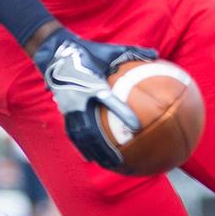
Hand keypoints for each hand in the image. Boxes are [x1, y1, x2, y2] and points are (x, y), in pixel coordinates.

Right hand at [32, 27, 155, 170]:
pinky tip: (91, 158)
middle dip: (105, 148)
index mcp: (92, 83)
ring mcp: (70, 107)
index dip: (123, 113)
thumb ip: (134, 52)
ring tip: (109, 165)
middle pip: (92, 130)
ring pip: (82, 136)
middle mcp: (80, 99)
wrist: (57, 52)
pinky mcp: (65, 111)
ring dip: (95, 152)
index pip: (109, 100)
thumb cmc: (88, 51)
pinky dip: (82, 147)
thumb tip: (157, 53)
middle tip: (121, 161)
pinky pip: (73, 133)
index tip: (137, 127)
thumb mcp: (110, 50)